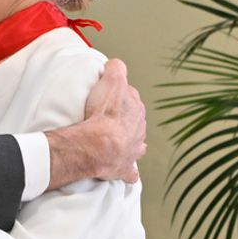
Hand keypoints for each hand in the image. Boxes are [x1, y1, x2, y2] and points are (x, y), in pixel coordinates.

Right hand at [47, 58, 144, 187]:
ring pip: (136, 144)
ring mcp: (133, 150)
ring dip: (129, 142)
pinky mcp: (124, 168)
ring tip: (116, 141)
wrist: (98, 145)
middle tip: (109, 118)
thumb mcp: (111, 81)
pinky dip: (129, 173)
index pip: (131, 97)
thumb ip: (116, 68)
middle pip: (134, 121)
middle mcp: (139, 130)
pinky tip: (128, 173)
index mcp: (136, 110)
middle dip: (125, 119)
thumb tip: (116, 64)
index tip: (111, 96)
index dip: (120, 95)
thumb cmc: (103, 114)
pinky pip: (130, 172)